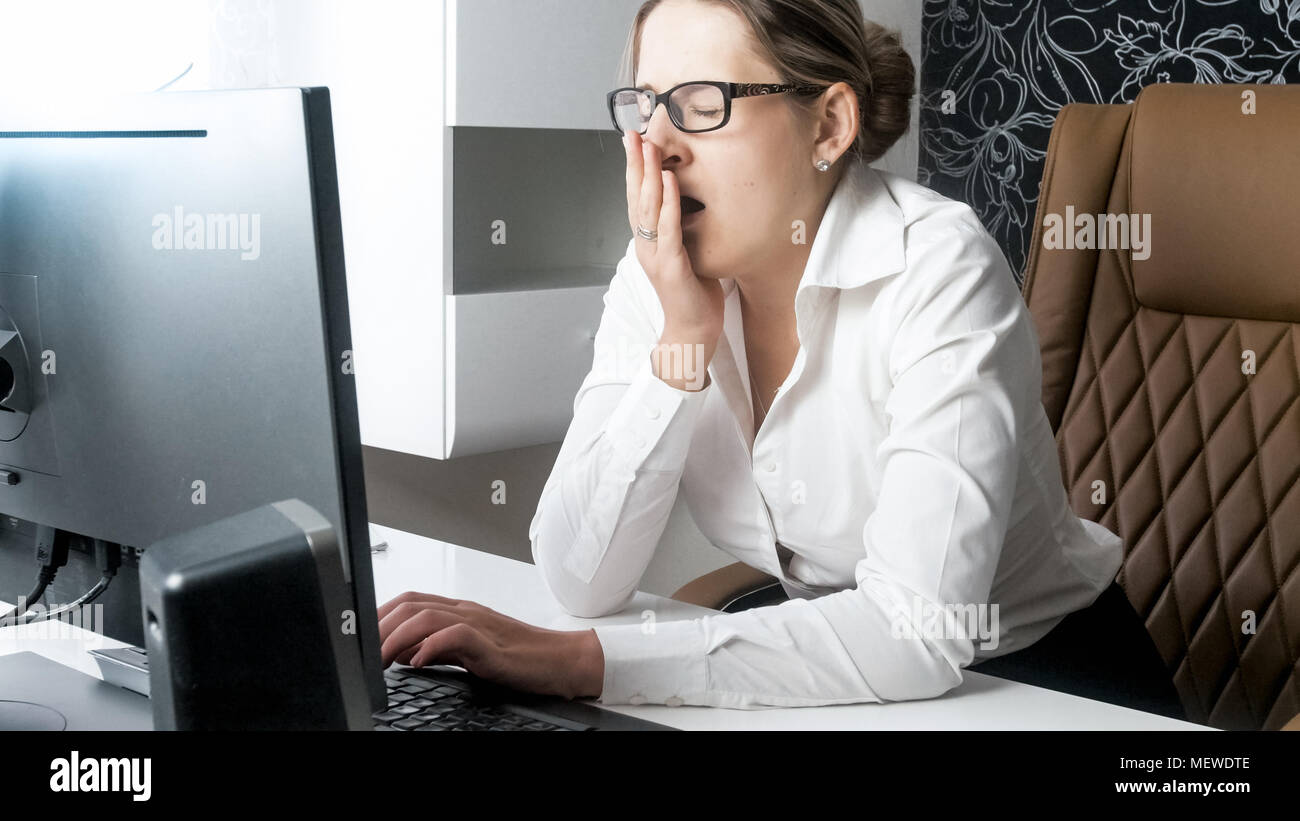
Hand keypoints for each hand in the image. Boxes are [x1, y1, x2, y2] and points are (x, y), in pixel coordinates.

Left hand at [377, 591, 603, 700]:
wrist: (560, 660)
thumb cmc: (519, 656)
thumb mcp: (469, 651)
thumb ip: (439, 648)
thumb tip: (403, 654)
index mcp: (458, 611)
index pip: (409, 601)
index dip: (379, 614)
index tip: (360, 636)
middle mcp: (465, 611)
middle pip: (411, 605)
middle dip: (379, 626)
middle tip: (362, 652)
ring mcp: (479, 624)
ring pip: (426, 616)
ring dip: (396, 637)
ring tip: (380, 659)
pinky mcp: (491, 644)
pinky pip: (456, 636)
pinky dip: (431, 647)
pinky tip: (417, 662)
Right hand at [624, 130, 724, 367]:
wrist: (691, 332)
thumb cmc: (693, 295)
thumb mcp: (687, 254)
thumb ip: (683, 231)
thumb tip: (695, 205)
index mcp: (648, 241)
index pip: (637, 198)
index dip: (634, 169)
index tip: (634, 140)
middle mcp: (645, 245)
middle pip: (636, 197)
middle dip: (635, 163)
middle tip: (632, 133)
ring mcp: (655, 255)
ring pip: (648, 208)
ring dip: (649, 174)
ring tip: (649, 146)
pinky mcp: (671, 266)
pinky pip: (669, 228)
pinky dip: (669, 203)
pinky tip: (671, 181)